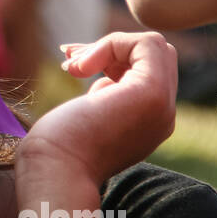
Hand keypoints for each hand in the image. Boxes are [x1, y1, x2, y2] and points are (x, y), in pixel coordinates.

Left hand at [20, 32, 178, 186]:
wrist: (53, 173)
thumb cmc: (57, 150)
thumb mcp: (88, 117)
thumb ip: (106, 101)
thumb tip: (104, 80)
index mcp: (150, 124)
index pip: (147, 73)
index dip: (112, 60)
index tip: (74, 67)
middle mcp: (163, 116)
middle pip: (156, 56)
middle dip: (111, 47)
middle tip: (70, 57)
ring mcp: (162, 106)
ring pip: (155, 47)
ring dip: (107, 46)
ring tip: (71, 65)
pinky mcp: (152, 94)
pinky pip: (147, 44)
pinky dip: (110, 45)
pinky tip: (80, 69)